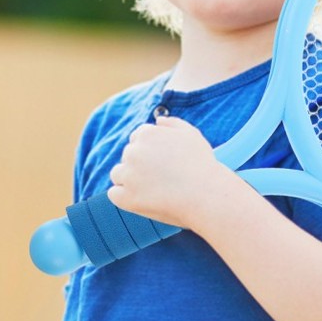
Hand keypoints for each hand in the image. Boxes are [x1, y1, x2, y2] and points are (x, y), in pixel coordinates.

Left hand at [108, 115, 227, 228]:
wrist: (207, 195)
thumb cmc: (202, 165)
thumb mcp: (192, 135)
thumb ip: (173, 123)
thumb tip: (157, 121)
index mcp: (147, 134)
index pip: (138, 139)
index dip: (152, 152)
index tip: (166, 163)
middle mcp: (133, 151)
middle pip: (128, 156)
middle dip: (141, 165)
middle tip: (165, 178)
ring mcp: (128, 175)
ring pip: (119, 174)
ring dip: (131, 180)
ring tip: (155, 189)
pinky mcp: (125, 197)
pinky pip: (114, 194)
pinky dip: (126, 197)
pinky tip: (145, 199)